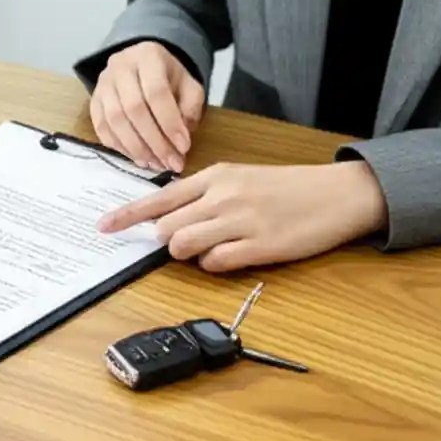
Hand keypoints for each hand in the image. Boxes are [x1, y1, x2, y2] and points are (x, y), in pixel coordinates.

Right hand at [90, 41, 205, 172]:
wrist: (142, 66)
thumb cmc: (168, 78)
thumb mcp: (189, 86)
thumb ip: (190, 108)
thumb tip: (180, 137)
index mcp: (148, 56)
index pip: (156, 92)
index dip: (170, 122)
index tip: (184, 147)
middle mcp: (120, 67)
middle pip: (134, 108)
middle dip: (154, 141)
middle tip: (170, 162)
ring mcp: (102, 84)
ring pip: (115, 121)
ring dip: (136, 148)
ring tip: (155, 164)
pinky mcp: (93, 101)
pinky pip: (101, 128)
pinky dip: (119, 148)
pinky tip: (138, 158)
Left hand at [97, 161, 388, 271]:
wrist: (337, 193)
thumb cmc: (287, 188)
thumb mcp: (241, 178)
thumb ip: (204, 194)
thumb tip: (168, 218)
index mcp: (216, 176)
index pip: (159, 197)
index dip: (127, 215)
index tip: (104, 226)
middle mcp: (223, 195)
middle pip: (167, 227)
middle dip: (167, 241)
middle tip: (187, 240)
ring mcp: (241, 220)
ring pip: (184, 246)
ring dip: (189, 254)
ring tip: (213, 246)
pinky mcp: (260, 245)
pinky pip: (216, 263)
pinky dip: (214, 265)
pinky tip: (232, 255)